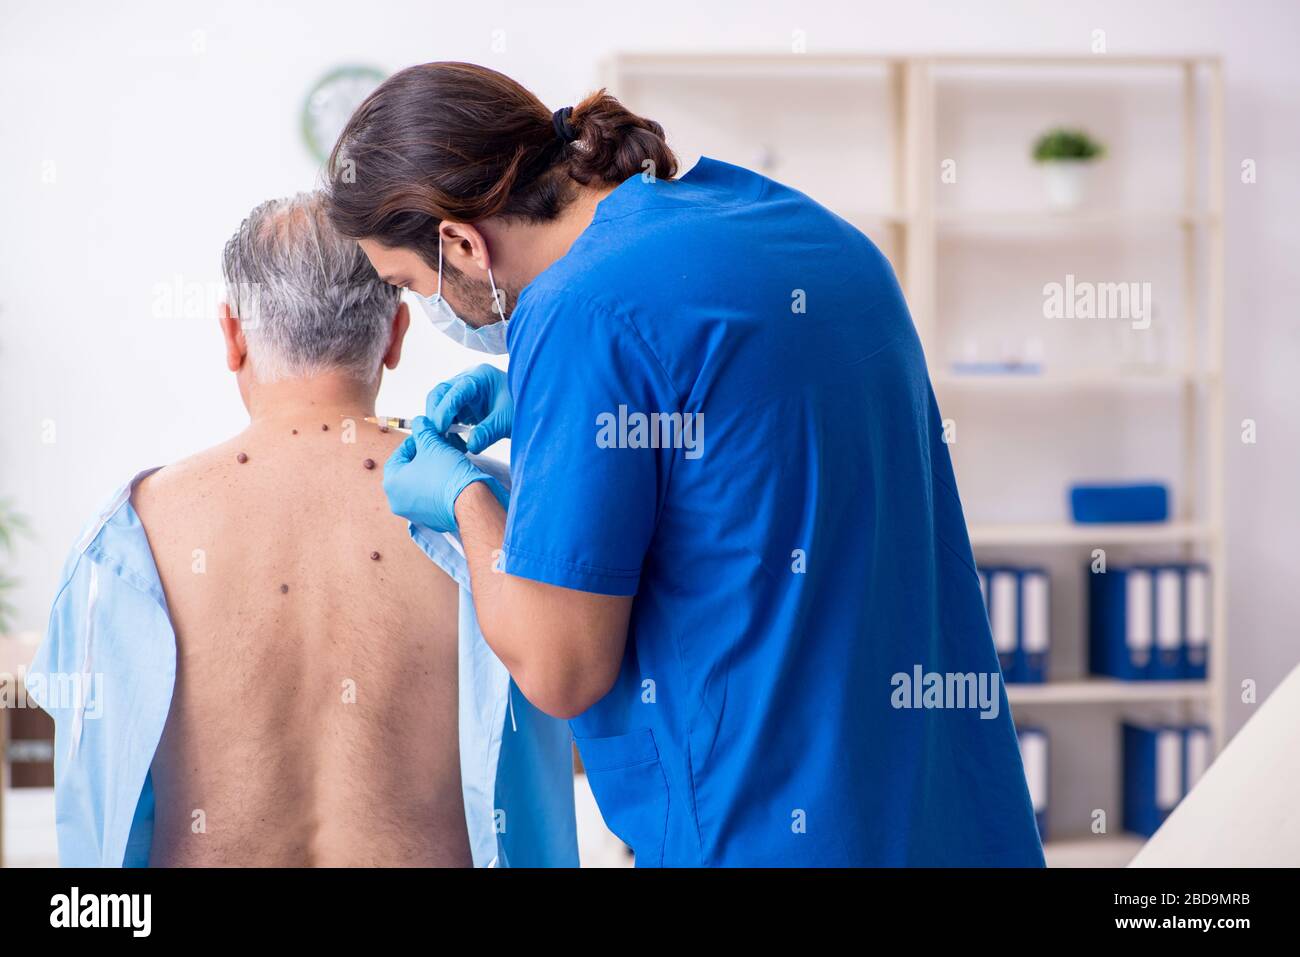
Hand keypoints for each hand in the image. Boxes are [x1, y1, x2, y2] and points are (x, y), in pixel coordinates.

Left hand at [383, 415, 502, 533]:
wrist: (470, 502)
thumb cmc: (447, 474)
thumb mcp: (433, 445)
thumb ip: (423, 431)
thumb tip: (419, 423)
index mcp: (391, 483)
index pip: (398, 455)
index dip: (414, 442)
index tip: (427, 436)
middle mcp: (396, 501)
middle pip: (407, 471)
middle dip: (421, 457)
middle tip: (436, 448)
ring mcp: (412, 513)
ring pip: (417, 485)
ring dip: (428, 472)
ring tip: (444, 461)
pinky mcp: (428, 519)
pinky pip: (428, 498)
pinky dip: (435, 487)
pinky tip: (448, 478)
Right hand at [426, 364, 512, 453]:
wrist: (529, 407)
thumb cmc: (521, 407)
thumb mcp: (507, 420)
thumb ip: (489, 431)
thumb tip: (470, 446)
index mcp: (480, 376)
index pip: (456, 390)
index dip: (445, 409)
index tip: (439, 428)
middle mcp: (467, 379)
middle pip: (440, 393)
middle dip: (435, 415)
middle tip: (437, 438)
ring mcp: (462, 391)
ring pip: (439, 404)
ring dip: (438, 424)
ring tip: (448, 444)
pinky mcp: (462, 404)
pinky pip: (446, 414)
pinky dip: (446, 429)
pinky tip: (454, 443)